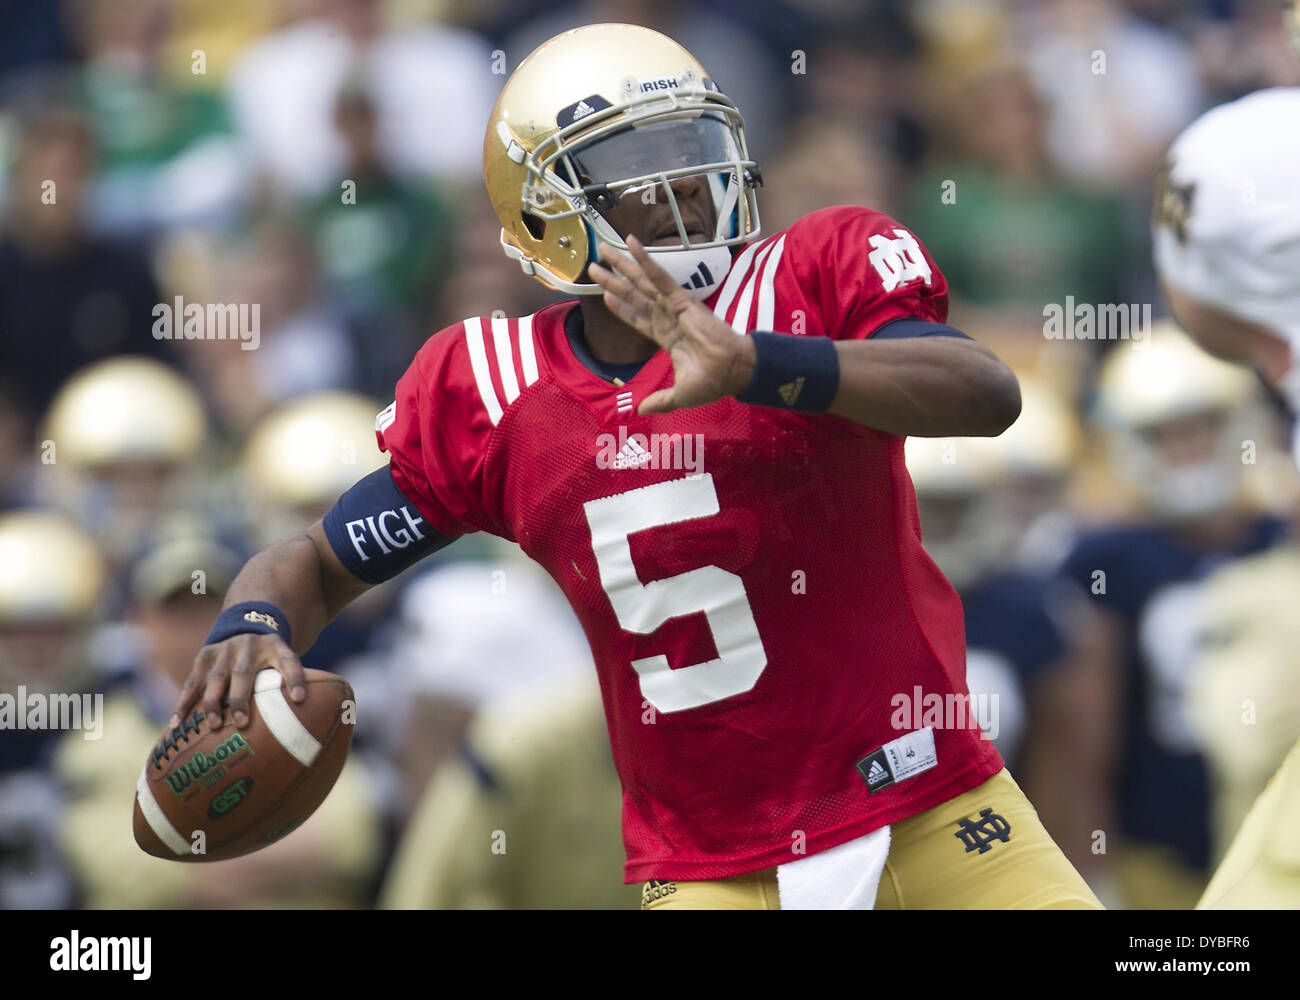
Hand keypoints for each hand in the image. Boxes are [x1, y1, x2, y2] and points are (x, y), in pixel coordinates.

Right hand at [170, 633, 305, 731]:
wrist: (246, 627)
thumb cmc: (269, 660)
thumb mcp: (284, 661)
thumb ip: (290, 683)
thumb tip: (301, 720)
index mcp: (276, 647)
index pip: (290, 662)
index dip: (295, 679)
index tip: (299, 699)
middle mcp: (250, 646)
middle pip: (244, 673)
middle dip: (241, 698)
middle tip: (241, 723)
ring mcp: (225, 649)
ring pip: (217, 677)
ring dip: (212, 702)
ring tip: (212, 725)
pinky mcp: (205, 655)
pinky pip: (193, 681)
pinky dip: (184, 702)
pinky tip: (177, 724)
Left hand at [589, 235, 755, 414]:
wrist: (733, 371)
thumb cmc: (712, 382)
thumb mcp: (680, 395)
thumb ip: (660, 400)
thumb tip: (640, 411)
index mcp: (667, 337)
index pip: (638, 318)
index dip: (621, 308)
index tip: (605, 295)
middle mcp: (667, 317)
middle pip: (634, 295)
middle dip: (613, 281)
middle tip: (594, 265)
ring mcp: (673, 306)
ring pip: (641, 282)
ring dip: (622, 266)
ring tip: (603, 249)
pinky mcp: (681, 299)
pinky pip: (659, 277)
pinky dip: (645, 260)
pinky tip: (631, 244)